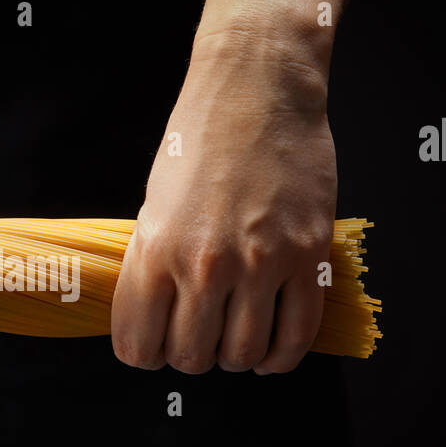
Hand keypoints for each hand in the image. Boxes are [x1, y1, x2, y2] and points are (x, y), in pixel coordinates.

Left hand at [111, 28, 336, 374]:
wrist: (257, 88)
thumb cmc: (199, 139)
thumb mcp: (153, 203)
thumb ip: (153, 265)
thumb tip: (156, 320)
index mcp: (156, 250)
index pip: (138, 345)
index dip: (144, 353)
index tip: (154, 345)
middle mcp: (206, 264)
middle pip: (191, 358)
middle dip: (190, 357)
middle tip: (196, 337)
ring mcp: (261, 263)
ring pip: (242, 354)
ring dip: (234, 357)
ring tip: (233, 339)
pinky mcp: (307, 256)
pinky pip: (296, 336)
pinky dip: (279, 356)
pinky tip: (269, 352)